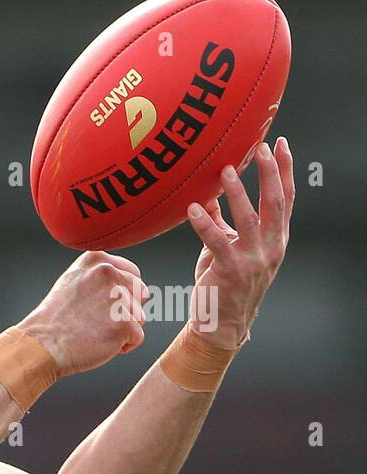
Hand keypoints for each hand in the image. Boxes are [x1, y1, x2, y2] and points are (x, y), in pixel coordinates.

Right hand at [18, 250, 149, 376]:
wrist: (42, 344)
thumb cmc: (55, 319)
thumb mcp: (74, 281)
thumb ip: (101, 275)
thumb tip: (135, 285)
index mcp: (97, 259)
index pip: (132, 275)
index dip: (121, 295)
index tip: (98, 306)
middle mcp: (109, 273)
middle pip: (138, 295)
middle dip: (123, 312)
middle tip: (94, 321)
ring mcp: (118, 297)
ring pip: (139, 317)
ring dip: (122, 329)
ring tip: (94, 331)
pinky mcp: (124, 323)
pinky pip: (137, 338)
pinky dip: (123, 346)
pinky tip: (100, 343)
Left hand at [185, 137, 293, 349]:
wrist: (221, 324)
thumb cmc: (223, 285)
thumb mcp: (228, 250)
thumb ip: (223, 224)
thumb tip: (210, 196)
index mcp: (275, 239)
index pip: (286, 198)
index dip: (285, 170)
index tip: (281, 144)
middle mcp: (270, 247)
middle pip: (275, 202)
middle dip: (270, 173)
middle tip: (260, 147)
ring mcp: (252, 260)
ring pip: (248, 219)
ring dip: (237, 193)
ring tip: (225, 171)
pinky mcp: (230, 271)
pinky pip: (217, 242)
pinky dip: (205, 224)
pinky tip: (193, 209)